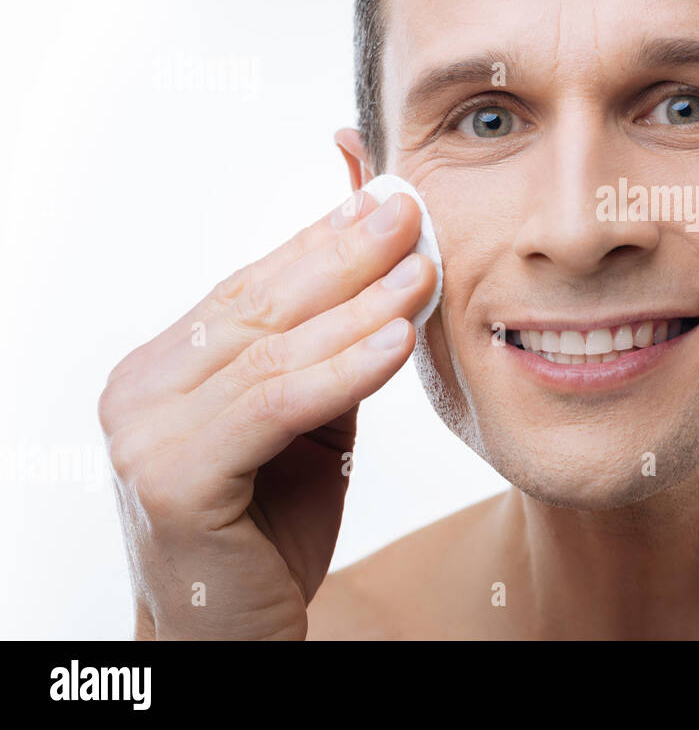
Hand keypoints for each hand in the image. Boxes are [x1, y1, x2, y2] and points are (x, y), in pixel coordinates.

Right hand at [99, 190, 436, 638]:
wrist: (234, 635)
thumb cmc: (272, 526)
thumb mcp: (308, 420)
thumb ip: (328, 346)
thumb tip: (382, 259)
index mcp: (165, 368)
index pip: (252, 288)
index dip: (321, 239)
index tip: (386, 198)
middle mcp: (141, 390)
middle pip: (258, 305)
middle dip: (343, 254)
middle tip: (409, 210)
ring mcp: (145, 433)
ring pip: (271, 351)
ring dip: (357, 306)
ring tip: (422, 270)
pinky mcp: (172, 478)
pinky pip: (275, 407)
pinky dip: (342, 372)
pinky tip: (398, 343)